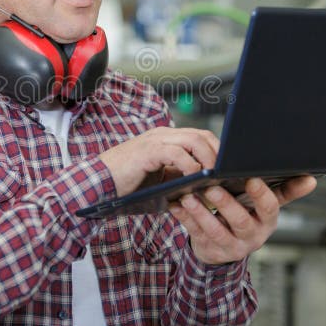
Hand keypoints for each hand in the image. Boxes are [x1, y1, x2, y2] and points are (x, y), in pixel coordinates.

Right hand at [99, 127, 218, 197]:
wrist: (97, 185)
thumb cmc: (127, 187)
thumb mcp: (159, 182)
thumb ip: (179, 180)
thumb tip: (204, 189)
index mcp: (166, 139)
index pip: (200, 136)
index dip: (217, 151)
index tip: (227, 169)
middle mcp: (162, 135)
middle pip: (202, 135)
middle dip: (218, 154)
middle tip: (226, 174)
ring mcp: (155, 141)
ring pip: (193, 140)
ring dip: (208, 159)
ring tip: (214, 177)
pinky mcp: (148, 151)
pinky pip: (177, 153)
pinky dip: (190, 165)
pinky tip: (194, 179)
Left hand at [169, 175, 316, 264]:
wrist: (227, 246)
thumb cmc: (247, 214)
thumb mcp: (265, 205)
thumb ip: (285, 190)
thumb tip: (312, 179)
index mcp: (268, 220)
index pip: (269, 207)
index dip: (261, 195)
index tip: (251, 179)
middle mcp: (252, 236)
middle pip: (240, 220)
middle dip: (226, 204)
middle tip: (211, 187)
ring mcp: (231, 246)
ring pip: (215, 230)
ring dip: (201, 213)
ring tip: (188, 196)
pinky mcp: (210, 250)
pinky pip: (195, 234)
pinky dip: (184, 218)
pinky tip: (175, 204)